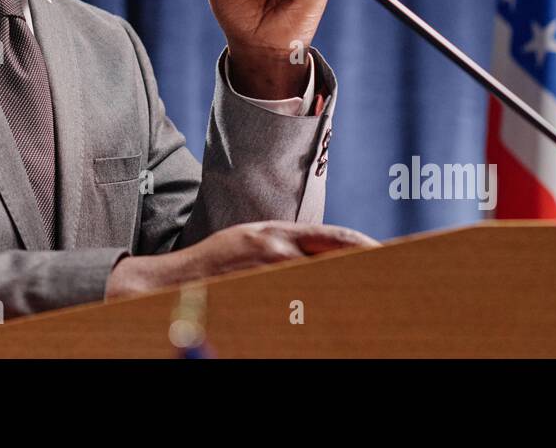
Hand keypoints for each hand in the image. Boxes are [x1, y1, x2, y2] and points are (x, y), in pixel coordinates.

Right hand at [104, 221, 376, 299]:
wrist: (167, 286)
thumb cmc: (213, 266)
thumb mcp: (250, 241)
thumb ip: (285, 245)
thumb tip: (329, 255)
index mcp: (275, 232)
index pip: (335, 237)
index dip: (366, 247)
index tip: (388, 256)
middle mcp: (273, 250)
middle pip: (334, 264)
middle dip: (360, 274)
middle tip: (387, 286)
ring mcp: (264, 277)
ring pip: (319, 288)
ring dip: (339, 298)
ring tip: (362, 310)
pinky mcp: (255, 298)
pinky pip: (295, 311)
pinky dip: (311, 316)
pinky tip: (322, 323)